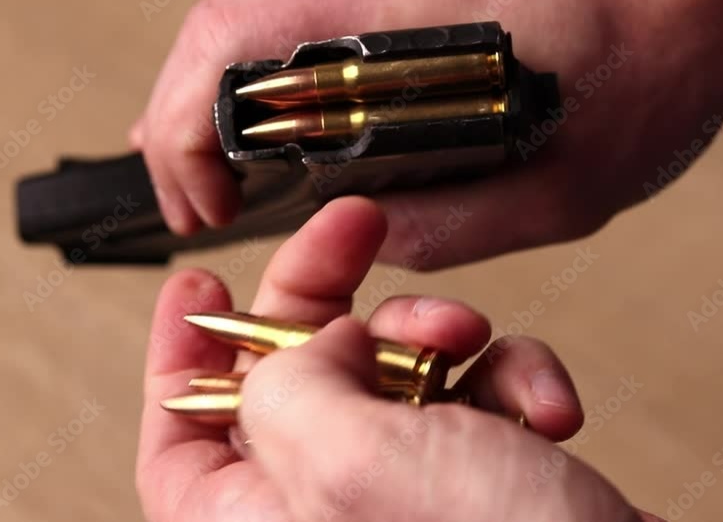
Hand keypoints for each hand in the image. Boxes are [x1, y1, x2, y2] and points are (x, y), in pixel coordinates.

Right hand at [131, 0, 722, 269]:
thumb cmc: (655, 63)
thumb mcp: (561, 191)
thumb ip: (449, 227)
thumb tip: (359, 241)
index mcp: (413, 15)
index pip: (237, 47)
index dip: (186, 131)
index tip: (199, 203)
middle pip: (221, 21)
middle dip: (175, 115)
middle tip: (190, 194)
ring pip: (247, 8)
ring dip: (207, 88)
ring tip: (207, 164)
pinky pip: (294, 5)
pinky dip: (256, 64)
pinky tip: (258, 113)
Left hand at [136, 197, 661, 520]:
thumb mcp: (352, 463)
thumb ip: (289, 388)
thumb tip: (307, 343)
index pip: (180, 436)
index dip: (179, 356)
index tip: (198, 287)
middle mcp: (322, 509)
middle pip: (290, 376)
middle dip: (326, 296)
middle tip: (353, 229)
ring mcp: (403, 493)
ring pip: (388, 367)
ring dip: (436, 334)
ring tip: (469, 338)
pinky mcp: (477, 478)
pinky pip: (471, 391)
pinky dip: (510, 377)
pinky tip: (543, 403)